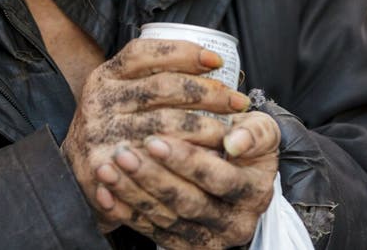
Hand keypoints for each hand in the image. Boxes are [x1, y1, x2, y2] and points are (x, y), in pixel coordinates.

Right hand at [61, 38, 250, 232]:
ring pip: (164, 125)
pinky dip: (184, 161)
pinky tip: (209, 162)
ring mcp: (101, 132)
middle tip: (238, 101)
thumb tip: (210, 60)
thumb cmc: (113, 121)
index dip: (183, 52)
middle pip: (161, 88)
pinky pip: (155, 162)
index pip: (144, 53)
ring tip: (231, 134)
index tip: (217, 60)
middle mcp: (101, 99)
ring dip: (204, 129)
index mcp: (107, 74)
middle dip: (207, 93)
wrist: (74, 168)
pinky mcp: (104, 166)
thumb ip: (150, 75)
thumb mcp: (120, 89)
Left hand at [96, 110, 279, 248]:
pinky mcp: (186, 245)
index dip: (186, 161)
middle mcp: (236, 223)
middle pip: (189, 203)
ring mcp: (210, 238)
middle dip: (153, 178)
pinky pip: (152, 231)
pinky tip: (105, 192)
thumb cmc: (245, 139)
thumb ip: (254, 132)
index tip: (153, 139)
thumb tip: (234, 142)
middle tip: (123, 154)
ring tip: (107, 169)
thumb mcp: (261, 129)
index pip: (218, 179)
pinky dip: (126, 213)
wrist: (237, 167)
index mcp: (255, 193)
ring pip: (166, 219)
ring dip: (133, 194)